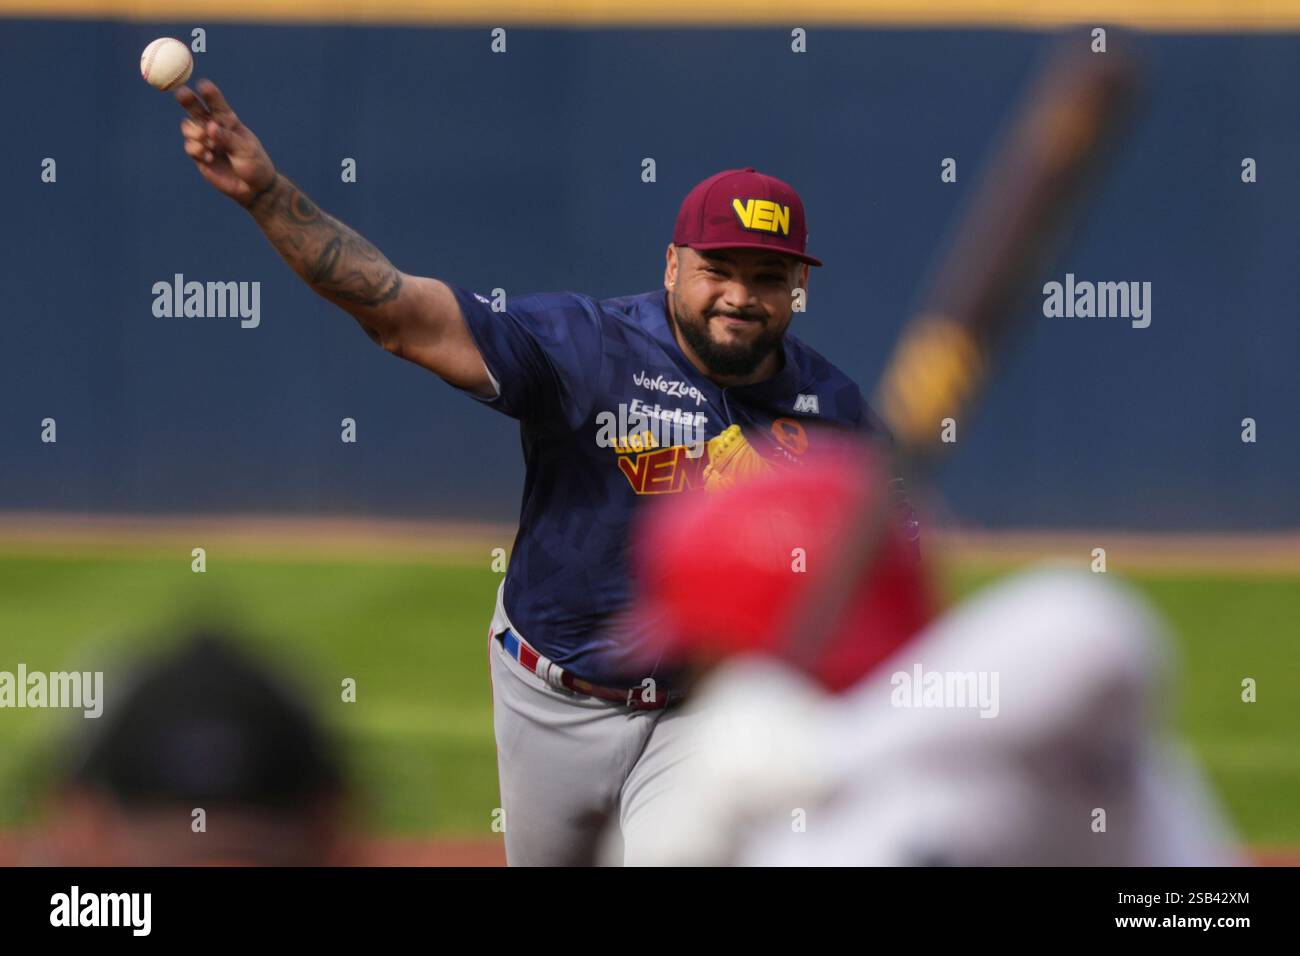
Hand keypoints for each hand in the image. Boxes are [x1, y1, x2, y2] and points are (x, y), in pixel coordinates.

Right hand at [176, 79, 276, 206]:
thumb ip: (227, 138)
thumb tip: (210, 127)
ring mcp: (205, 141)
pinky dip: (196, 149)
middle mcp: (214, 127)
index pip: (217, 104)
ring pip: (188, 127)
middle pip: (196, 109)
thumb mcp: (245, 149)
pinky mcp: (200, 156)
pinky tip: (208, 157)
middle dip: (188, 100)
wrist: (253, 189)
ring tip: (207, 142)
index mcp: (229, 121)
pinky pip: (190, 147)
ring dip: (194, 132)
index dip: (209, 94)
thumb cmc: (255, 165)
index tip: (202, 85)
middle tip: (182, 93)